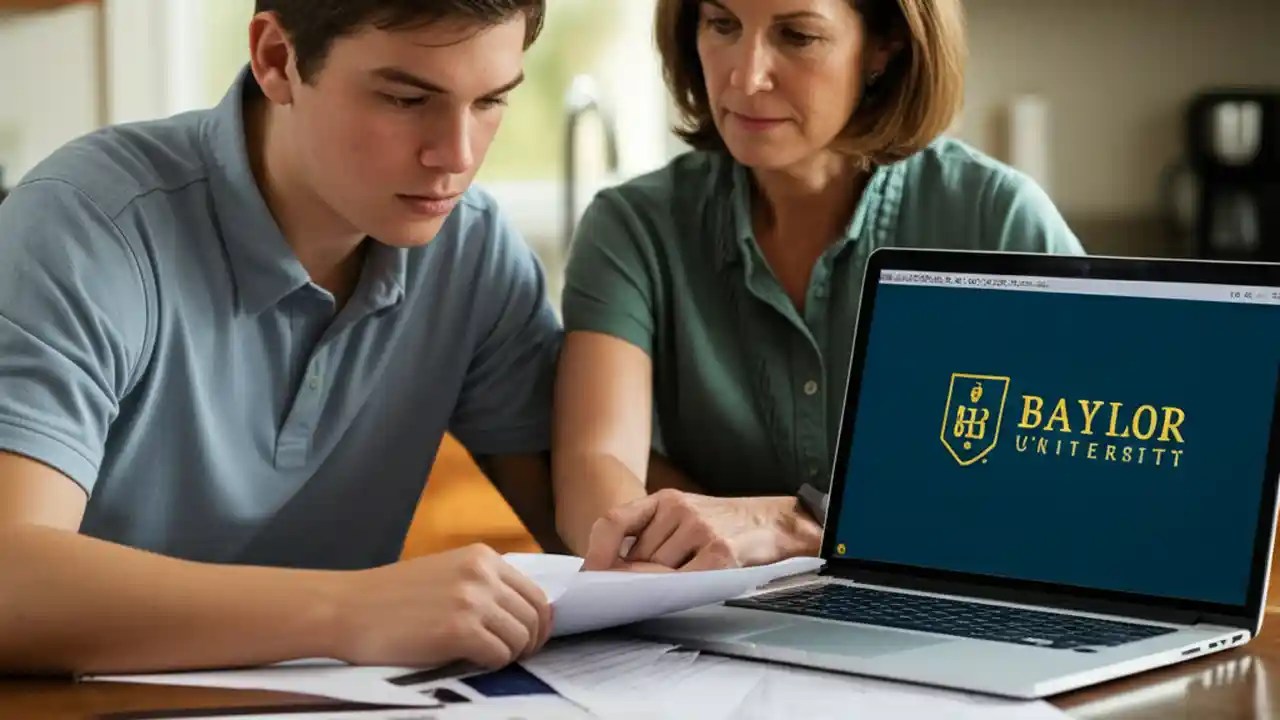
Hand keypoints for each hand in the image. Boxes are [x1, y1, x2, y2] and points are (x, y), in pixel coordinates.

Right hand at [331, 544, 551, 668]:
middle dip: (531, 642)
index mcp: (482, 557)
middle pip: (535, 616)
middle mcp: (482, 574)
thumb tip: (521, 614)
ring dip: (509, 656)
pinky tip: (470, 663)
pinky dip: (491, 666)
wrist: (346, 609)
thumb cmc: (391, 599)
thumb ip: (482, 585)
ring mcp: (472, 600)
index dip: (538, 622)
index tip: (529, 639)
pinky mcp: (459, 630)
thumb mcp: (446, 574)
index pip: (535, 592)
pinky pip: (499, 656)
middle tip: (514, 658)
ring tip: (487, 660)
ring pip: (521, 638)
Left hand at [582, 490, 820, 571]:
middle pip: (636, 557)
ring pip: (659, 572)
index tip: (590, 577)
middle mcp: (679, 508)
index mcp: (665, 498)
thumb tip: (610, 571)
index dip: (597, 553)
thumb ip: (650, 536)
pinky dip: (683, 589)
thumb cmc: (722, 526)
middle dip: (638, 578)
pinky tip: (697, 583)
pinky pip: (685, 582)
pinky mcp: (720, 552)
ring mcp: (700, 529)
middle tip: (650, 587)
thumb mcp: (683, 517)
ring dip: (666, 584)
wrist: (773, 522)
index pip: (613, 521)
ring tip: (690, 576)